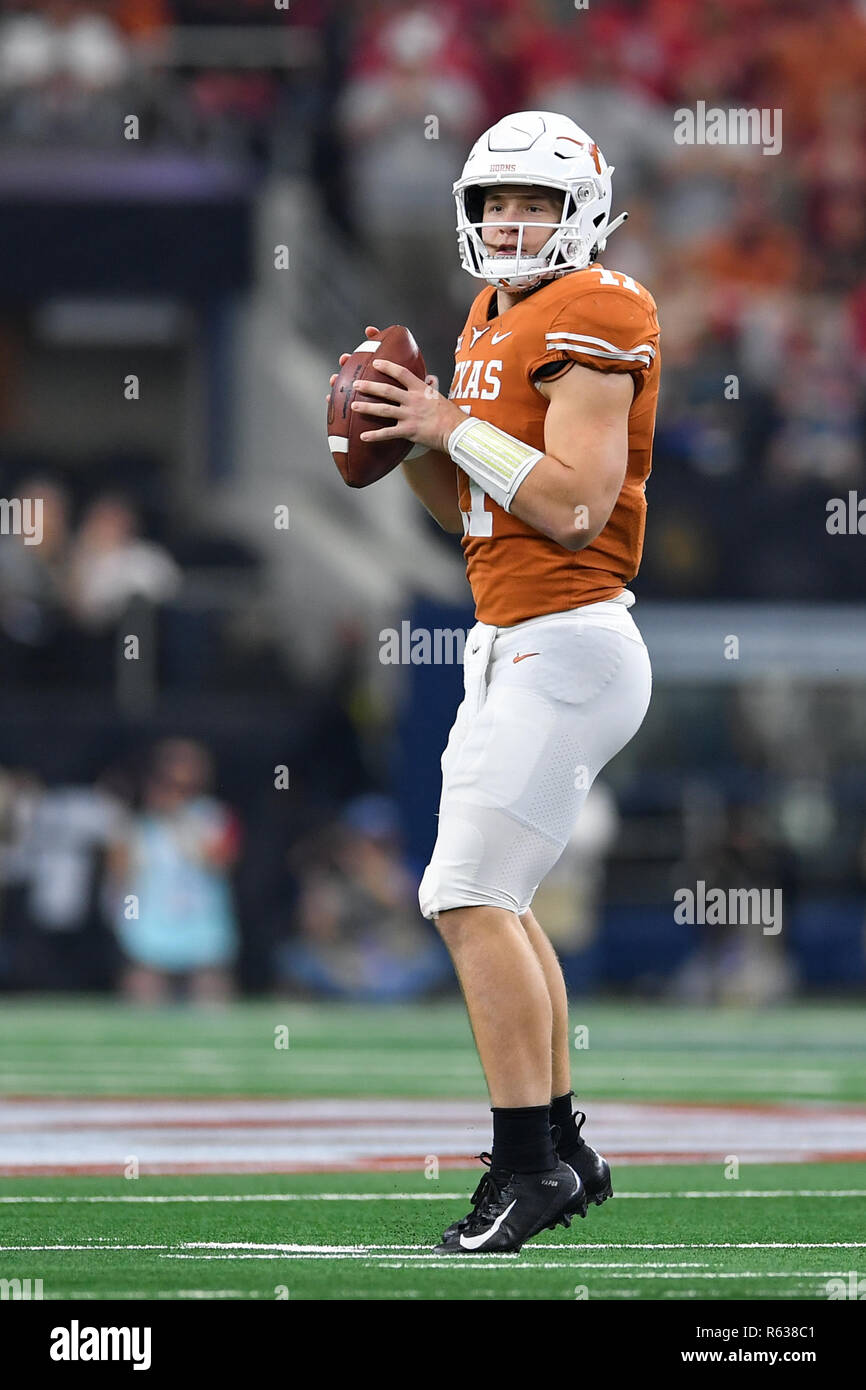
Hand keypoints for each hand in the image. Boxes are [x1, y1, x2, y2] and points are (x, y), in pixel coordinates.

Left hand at [328, 326, 464, 455]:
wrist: (457, 432)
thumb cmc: (450, 415)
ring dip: (367, 407)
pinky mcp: (409, 431)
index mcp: (421, 389)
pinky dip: (375, 436)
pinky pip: (388, 433)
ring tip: (354, 406)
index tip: (376, 363)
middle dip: (369, 386)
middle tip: (356, 384)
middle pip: (387, 390)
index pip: (401, 373)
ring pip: (384, 410)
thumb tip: (431, 380)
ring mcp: (410, 415)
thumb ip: (431, 387)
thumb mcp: (440, 396)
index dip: (387, 367)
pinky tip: (363, 437)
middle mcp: (413, 400)